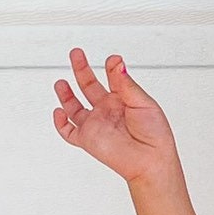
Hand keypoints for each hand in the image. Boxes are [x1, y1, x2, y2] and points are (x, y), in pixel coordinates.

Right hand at [52, 48, 179, 185]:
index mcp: (123, 100)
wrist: (151, 160)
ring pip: (74, 107)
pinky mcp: (88, 139)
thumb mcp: (143, 102)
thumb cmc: (155, 134)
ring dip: (66, 94)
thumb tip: (117, 62)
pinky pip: (68, 132)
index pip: (112, 78)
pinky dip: (60, 123)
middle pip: (89, 87)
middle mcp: (107, 111)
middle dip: (81, 70)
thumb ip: (125, 83)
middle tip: (76, 54)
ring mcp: (96, 124)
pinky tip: (58, 111)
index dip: (111, 67)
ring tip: (61, 82)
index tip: (112, 60)